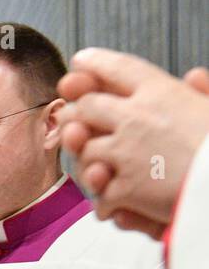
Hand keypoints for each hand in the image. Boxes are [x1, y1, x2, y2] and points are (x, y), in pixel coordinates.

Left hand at [58, 49, 208, 232]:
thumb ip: (201, 93)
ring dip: (88, 163)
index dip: (94, 63)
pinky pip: (99, 196)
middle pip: (86, 108)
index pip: (119, 68)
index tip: (79, 62)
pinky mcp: (125, 188)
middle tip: (74, 123)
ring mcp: (127, 153)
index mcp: (162, 93)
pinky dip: (105, 204)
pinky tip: (114, 206)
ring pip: (85, 152)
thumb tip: (193, 75)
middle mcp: (138, 118)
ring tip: (99, 172)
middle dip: (76, 115)